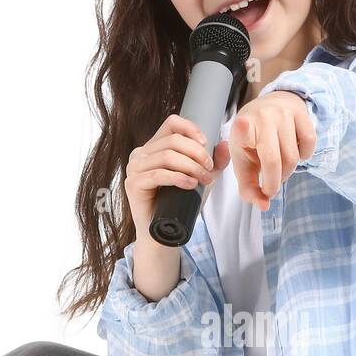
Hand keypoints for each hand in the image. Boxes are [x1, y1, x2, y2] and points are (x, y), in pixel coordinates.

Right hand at [125, 114, 216, 237]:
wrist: (164, 233)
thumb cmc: (180, 204)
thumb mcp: (201, 178)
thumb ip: (214, 162)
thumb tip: (223, 143)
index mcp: (154, 146)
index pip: (172, 123)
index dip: (190, 128)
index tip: (206, 144)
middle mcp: (141, 153)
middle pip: (173, 141)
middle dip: (196, 153)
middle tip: (209, 170)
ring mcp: (134, 168)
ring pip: (166, 156)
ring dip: (190, 166)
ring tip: (203, 180)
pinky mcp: (133, 184)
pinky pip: (158, 174)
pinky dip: (178, 178)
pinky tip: (190, 184)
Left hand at [226, 91, 316, 209]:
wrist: (271, 106)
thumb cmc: (254, 139)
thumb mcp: (244, 161)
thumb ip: (249, 187)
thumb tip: (264, 206)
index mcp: (242, 128)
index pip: (242, 129)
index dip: (243, 129)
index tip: (242, 125)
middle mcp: (263, 117)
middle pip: (274, 160)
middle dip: (275, 181)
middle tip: (272, 183)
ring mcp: (283, 114)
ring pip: (293, 157)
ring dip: (288, 171)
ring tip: (281, 167)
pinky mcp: (301, 113)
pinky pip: (309, 144)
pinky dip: (306, 155)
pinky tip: (296, 151)